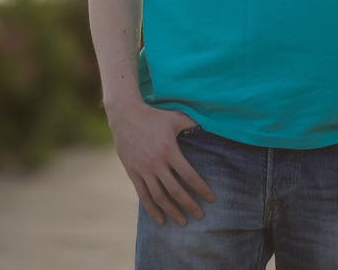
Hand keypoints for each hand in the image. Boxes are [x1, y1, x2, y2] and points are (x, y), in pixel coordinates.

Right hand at [107, 100, 215, 227]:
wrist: (125, 116)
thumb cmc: (154, 116)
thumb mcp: (175, 117)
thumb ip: (191, 125)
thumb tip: (208, 128)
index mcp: (169, 150)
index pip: (189, 175)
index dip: (201, 189)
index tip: (211, 199)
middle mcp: (156, 163)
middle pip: (175, 191)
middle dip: (189, 205)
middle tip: (200, 216)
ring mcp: (143, 169)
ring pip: (159, 197)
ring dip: (172, 211)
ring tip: (183, 222)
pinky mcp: (133, 173)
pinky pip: (143, 195)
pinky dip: (152, 210)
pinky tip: (160, 220)